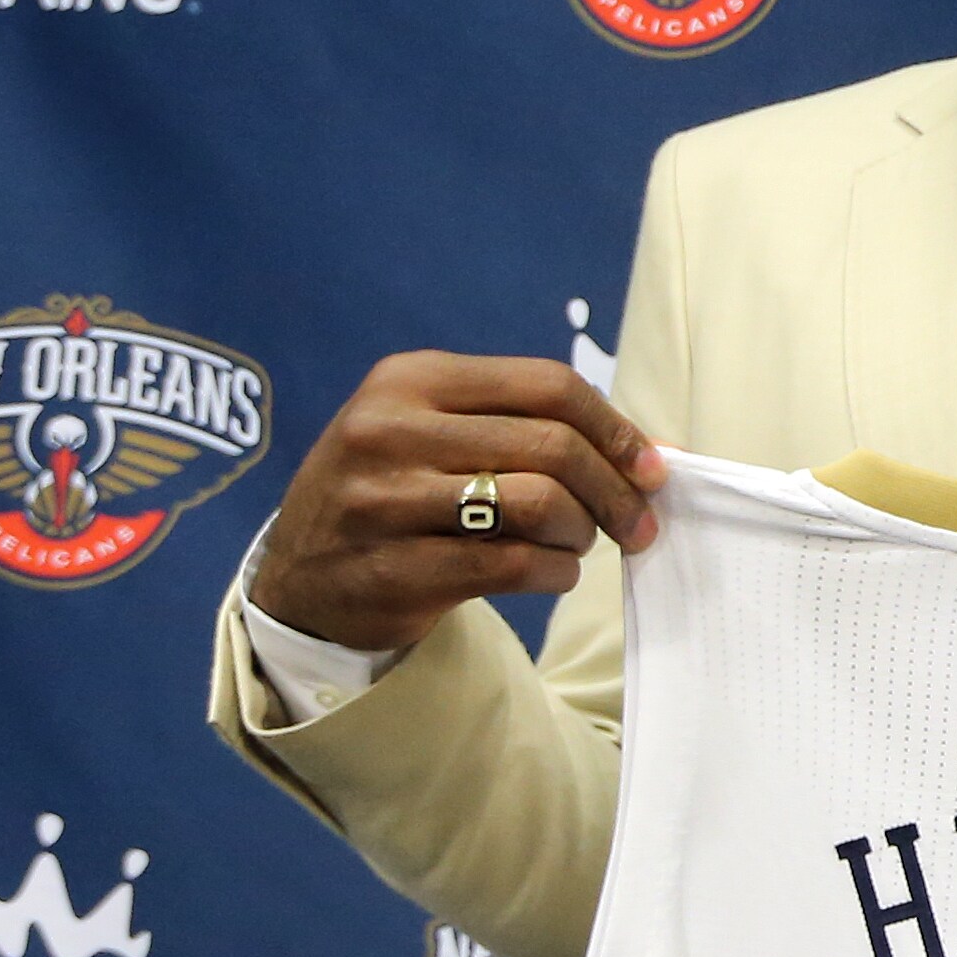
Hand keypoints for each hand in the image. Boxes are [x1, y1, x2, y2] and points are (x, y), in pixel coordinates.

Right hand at [246, 354, 665, 652]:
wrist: (300, 577)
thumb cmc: (394, 492)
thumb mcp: (437, 433)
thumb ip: (533, 429)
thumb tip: (657, 454)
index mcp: (411, 379)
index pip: (548, 386)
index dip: (615, 428)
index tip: (652, 469)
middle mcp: (389, 431)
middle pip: (553, 446)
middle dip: (615, 490)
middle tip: (637, 524)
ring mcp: (384, 501)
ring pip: (538, 504)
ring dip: (582, 531)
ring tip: (577, 543)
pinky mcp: (394, 569)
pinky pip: (513, 565)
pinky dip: (555, 571)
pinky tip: (552, 572)